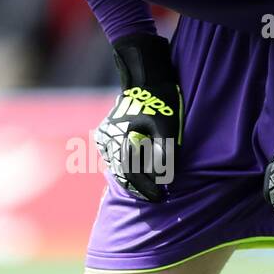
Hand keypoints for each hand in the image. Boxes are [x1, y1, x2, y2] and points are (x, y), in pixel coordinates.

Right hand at [94, 34, 182, 202]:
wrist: (145, 77)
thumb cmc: (160, 101)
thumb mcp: (168, 128)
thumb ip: (165, 155)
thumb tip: (162, 178)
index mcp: (122, 140)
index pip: (132, 175)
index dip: (146, 189)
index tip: (159, 197)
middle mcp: (108, 140)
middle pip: (122, 173)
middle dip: (139, 186)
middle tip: (155, 196)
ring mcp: (105, 136)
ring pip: (117, 165)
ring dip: (132, 176)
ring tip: (149, 186)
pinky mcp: (106, 133)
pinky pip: (115, 155)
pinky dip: (126, 165)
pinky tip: (139, 170)